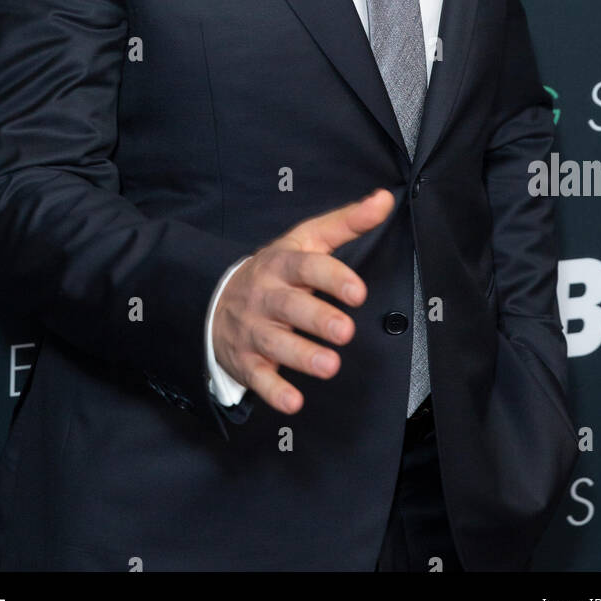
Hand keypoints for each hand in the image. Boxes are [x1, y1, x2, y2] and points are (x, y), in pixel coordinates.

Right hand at [211, 188, 395, 413]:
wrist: (216, 300)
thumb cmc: (276, 270)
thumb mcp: (306, 240)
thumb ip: (346, 222)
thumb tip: (384, 199)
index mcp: (282, 263)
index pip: (306, 266)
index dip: (332, 278)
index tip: (358, 292)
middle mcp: (266, 296)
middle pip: (291, 307)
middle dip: (318, 319)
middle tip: (345, 331)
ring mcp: (253, 329)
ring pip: (275, 343)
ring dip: (302, 356)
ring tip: (330, 366)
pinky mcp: (246, 360)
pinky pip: (258, 377)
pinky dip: (273, 391)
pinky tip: (292, 401)